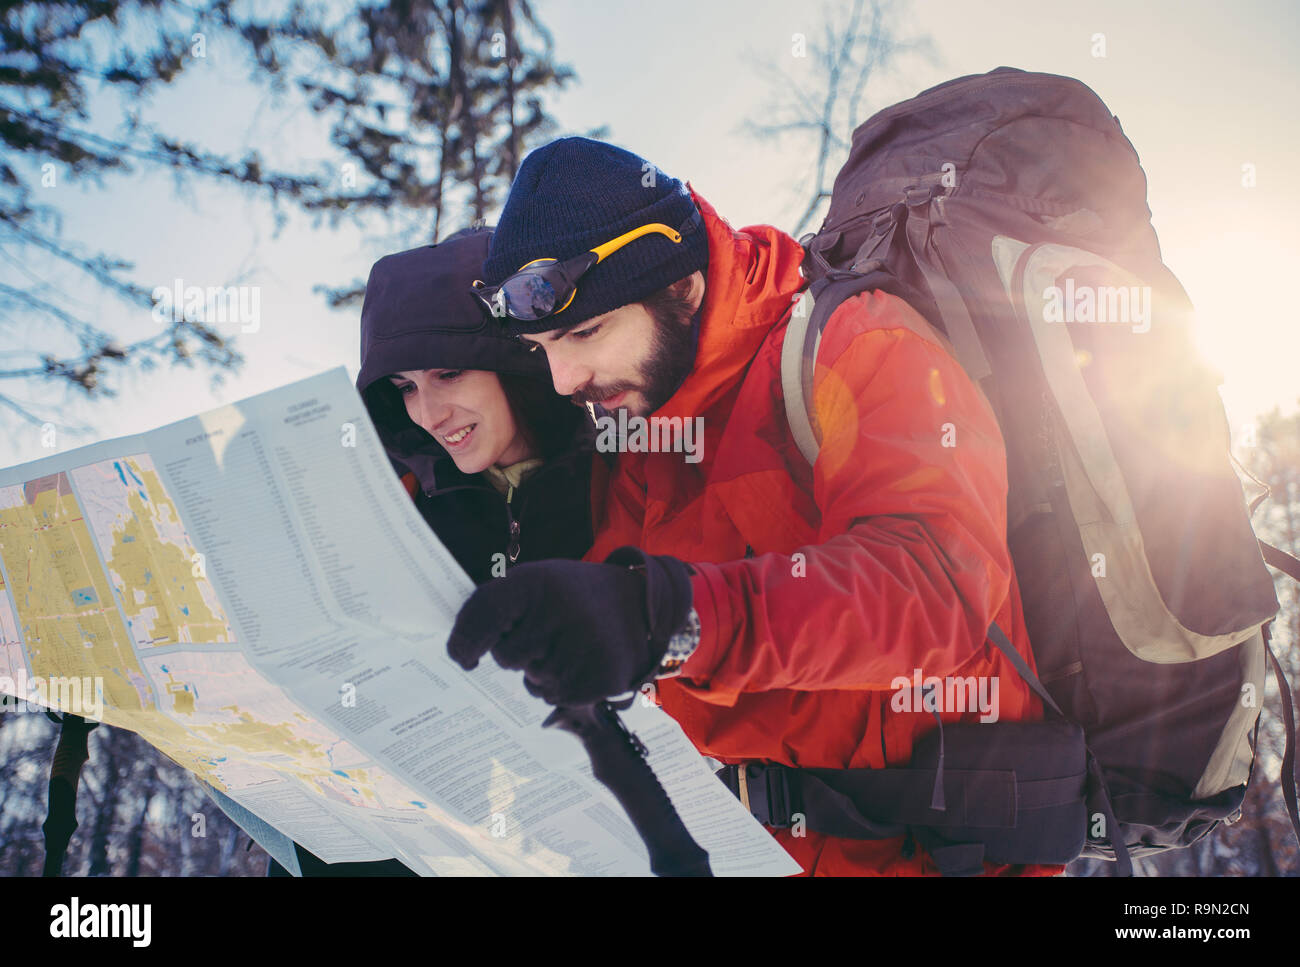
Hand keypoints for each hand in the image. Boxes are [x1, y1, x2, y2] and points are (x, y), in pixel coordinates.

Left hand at [446, 547, 692, 706]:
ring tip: (571, 645)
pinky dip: (562, 687)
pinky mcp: (603, 676)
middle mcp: (561, 610)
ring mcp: (585, 645)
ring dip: (543, 672)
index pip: (485, 612)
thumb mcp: (536, 583)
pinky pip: (557, 698)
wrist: (639, 604)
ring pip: (533, 681)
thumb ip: (495, 607)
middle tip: (548, 632)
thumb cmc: (571, 597)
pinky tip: (583, 663)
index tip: (464, 658)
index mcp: (538, 581)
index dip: (466, 640)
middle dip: (518, 654)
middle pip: (506, 657)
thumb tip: (460, 651)